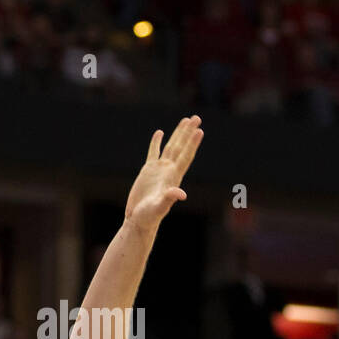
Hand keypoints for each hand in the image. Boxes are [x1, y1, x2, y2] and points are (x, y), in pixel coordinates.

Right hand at [124, 115, 202, 232]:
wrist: (139, 220)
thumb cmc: (150, 217)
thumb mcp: (159, 207)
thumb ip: (169, 199)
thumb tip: (181, 194)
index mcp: (173, 177)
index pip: (185, 156)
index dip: (192, 144)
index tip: (199, 130)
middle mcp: (169, 171)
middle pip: (181, 147)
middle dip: (188, 133)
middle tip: (196, 117)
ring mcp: (159, 170)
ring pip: (170, 147)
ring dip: (178, 134)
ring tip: (185, 120)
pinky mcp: (147, 171)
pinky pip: (153, 152)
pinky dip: (156, 142)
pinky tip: (160, 132)